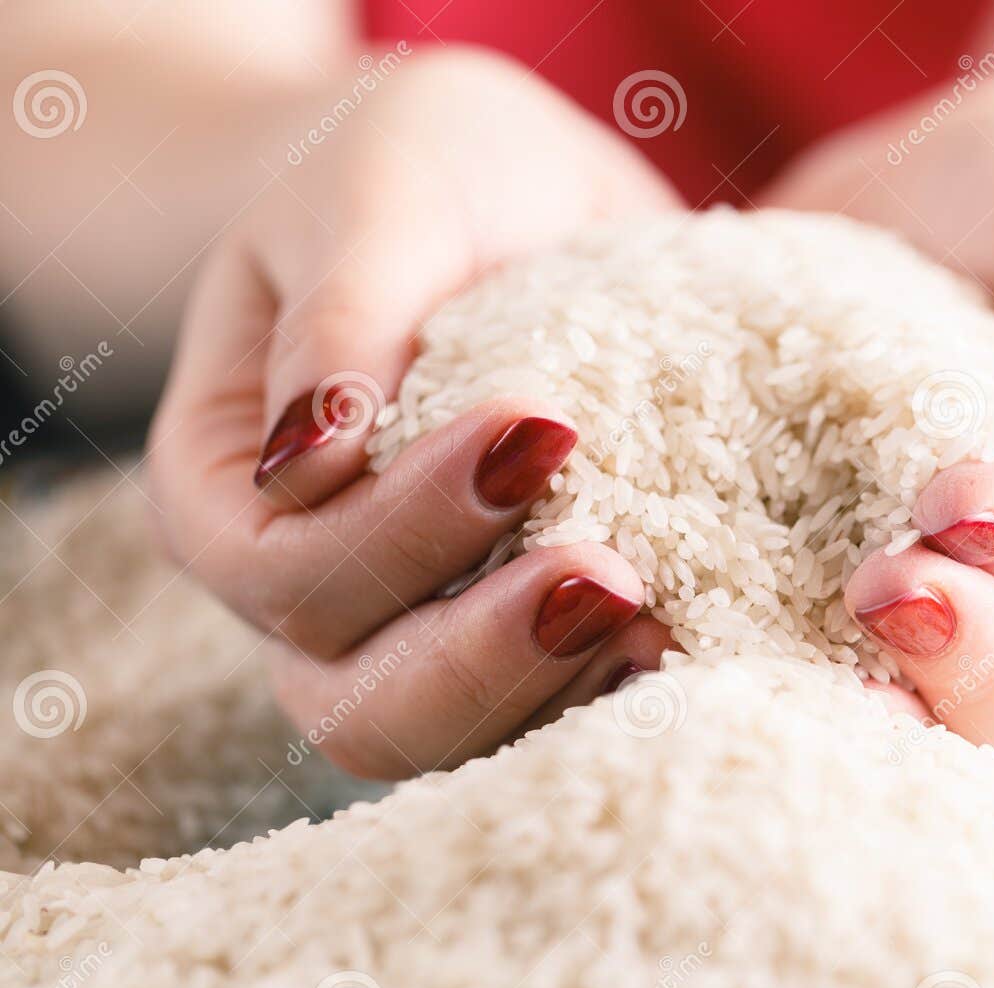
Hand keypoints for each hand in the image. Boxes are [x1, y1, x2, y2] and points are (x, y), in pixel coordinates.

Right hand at [148, 48, 677, 778]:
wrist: (501, 198)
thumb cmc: (421, 176)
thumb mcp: (382, 192)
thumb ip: (347, 308)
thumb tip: (316, 454)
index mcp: (227, 490)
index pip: (286, 567)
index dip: (400, 529)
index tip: (538, 432)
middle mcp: (303, 590)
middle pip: (358, 702)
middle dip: (487, 654)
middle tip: (614, 580)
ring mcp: (410, 630)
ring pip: (458, 738)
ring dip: (560, 696)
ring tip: (671, 627)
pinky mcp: (515, 636)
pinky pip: (550, 710)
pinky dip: (616, 694)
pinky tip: (699, 646)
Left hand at [765, 75, 993, 762]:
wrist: (936, 223)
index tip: (958, 499)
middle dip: (973, 654)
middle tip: (876, 594)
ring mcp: (978, 634)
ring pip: (951, 723)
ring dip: (873, 700)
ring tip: (773, 651)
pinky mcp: (861, 628)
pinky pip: (827, 684)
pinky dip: (766, 680)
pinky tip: (685, 649)